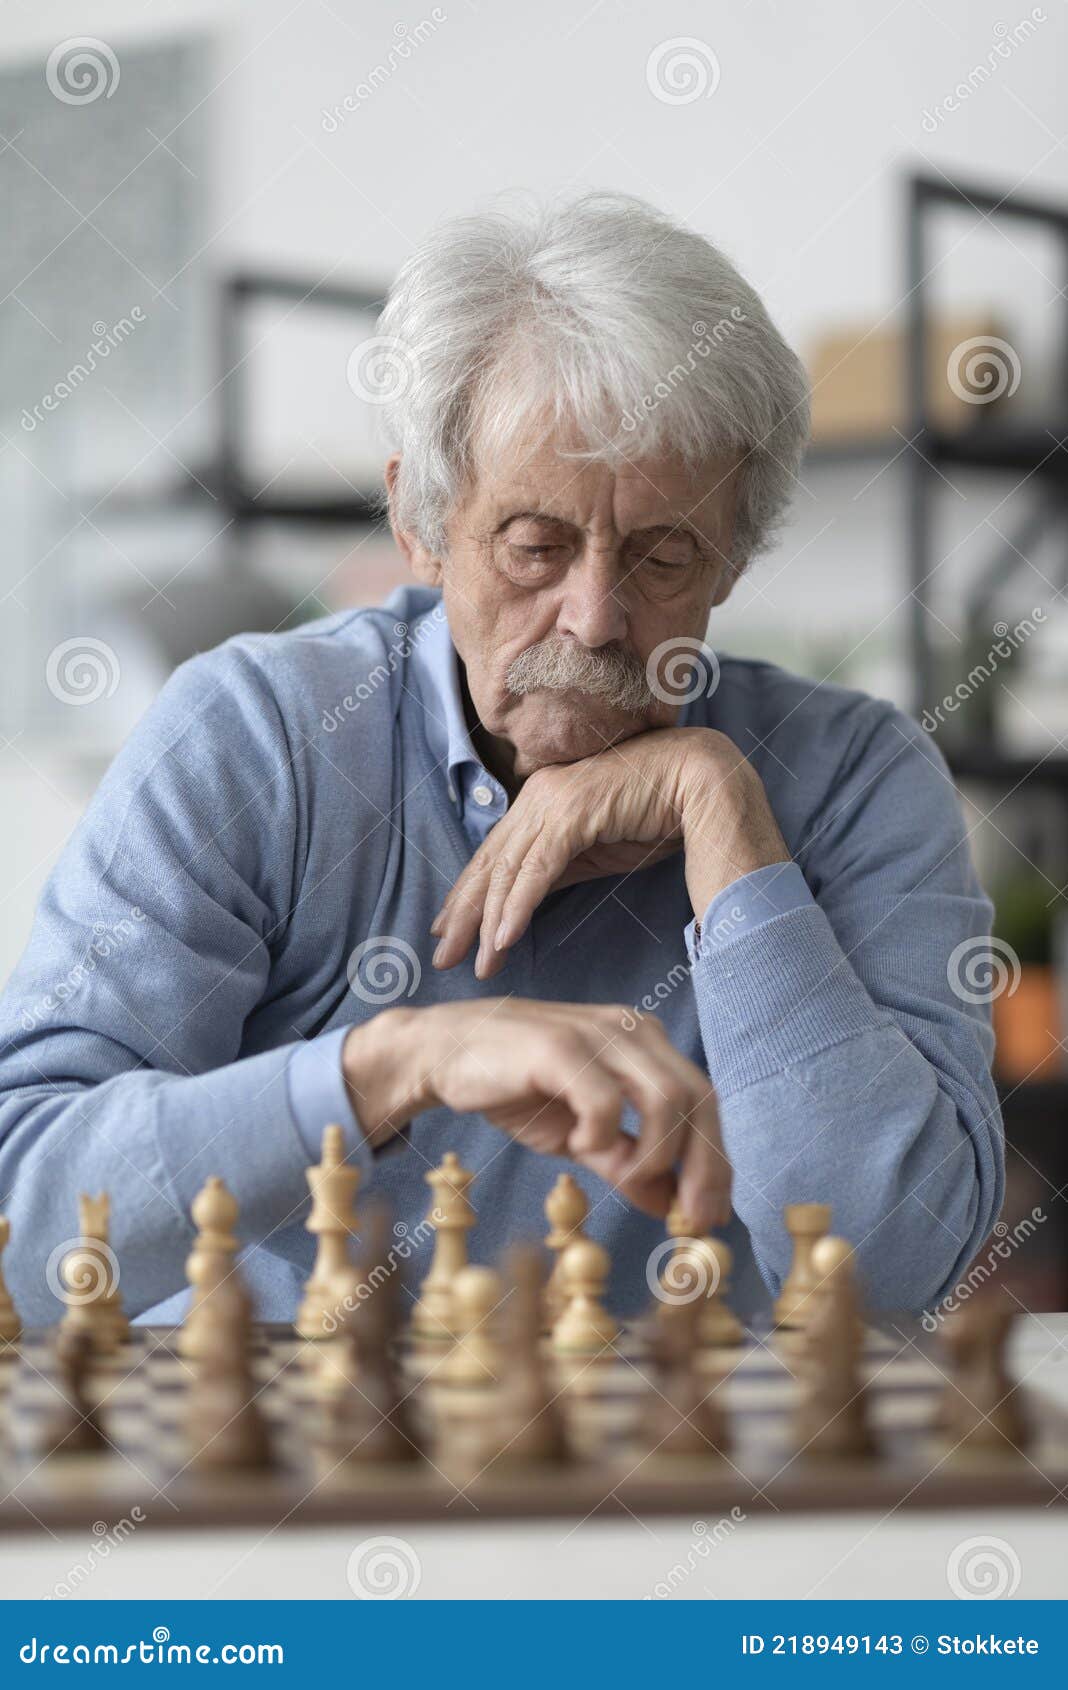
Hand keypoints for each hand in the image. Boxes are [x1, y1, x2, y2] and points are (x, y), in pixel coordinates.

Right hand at [342, 999, 730, 1229]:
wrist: (442, 1054)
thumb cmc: (515, 1087)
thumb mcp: (580, 1135)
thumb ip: (626, 1162)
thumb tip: (668, 1204)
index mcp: (644, 1044)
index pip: (702, 1100)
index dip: (714, 1159)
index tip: (712, 1213)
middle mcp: (631, 1031)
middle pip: (697, 1098)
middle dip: (702, 1165)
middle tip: (689, 1217)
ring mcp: (598, 1034)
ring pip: (665, 1098)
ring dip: (656, 1153)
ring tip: (625, 1177)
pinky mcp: (561, 1045)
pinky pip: (607, 1100)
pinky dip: (603, 1134)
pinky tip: (579, 1144)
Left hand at [430, 726, 788, 977]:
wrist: (702, 782)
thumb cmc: (655, 813)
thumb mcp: (595, 847)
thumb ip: (559, 865)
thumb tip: (528, 897)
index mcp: (538, 800)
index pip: (494, 855)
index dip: (469, 894)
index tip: (449, 931)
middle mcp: (536, 796)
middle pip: (489, 863)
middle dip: (463, 913)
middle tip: (442, 956)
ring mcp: (551, 802)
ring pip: (507, 870)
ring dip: (487, 921)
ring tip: (476, 963)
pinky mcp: (571, 813)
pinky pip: (536, 870)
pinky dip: (517, 906)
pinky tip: (503, 939)